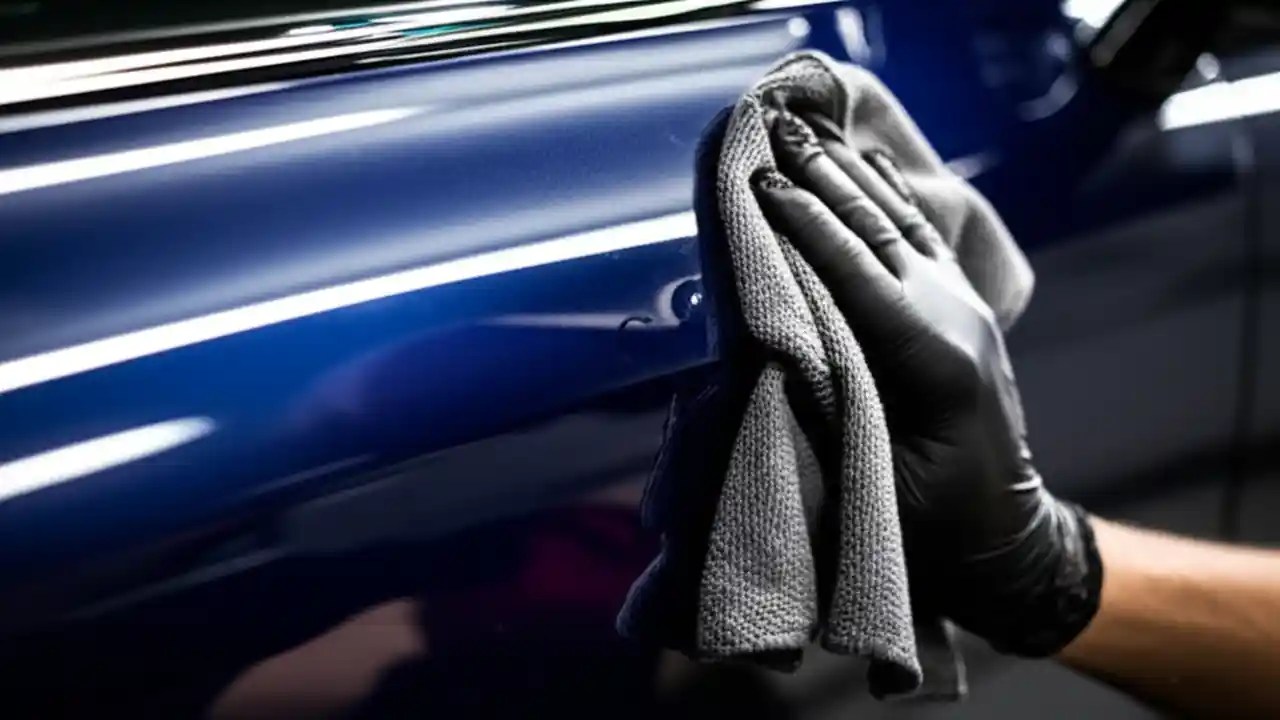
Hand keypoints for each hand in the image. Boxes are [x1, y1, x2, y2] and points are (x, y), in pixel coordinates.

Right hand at [752, 110, 1101, 655]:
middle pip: (881, 232)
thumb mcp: (874, 480)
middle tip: (777, 131)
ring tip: (810, 133)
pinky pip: (924, 238)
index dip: (807, 225)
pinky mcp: (965, 313)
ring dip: (852, 176)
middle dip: (825, 179)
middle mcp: (956, 319)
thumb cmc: (931, 527)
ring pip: (902, 224)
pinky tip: (869, 163)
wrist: (1004, 539)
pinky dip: (893, 196)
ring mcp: (967, 311)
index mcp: (934, 361)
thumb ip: (830, 408)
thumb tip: (770, 341)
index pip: (859, 273)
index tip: (761, 182)